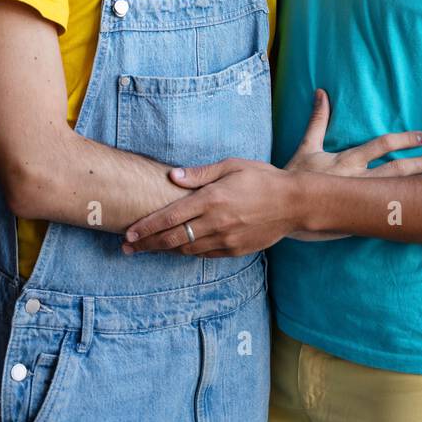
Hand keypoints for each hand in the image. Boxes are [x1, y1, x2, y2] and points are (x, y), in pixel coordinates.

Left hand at [121, 157, 297, 257]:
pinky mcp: (234, 250)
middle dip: (146, 244)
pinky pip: (204, 254)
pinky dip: (187, 252)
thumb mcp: (231, 166)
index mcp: (212, 199)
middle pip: (172, 238)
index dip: (147, 227)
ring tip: (147, 249)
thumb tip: (172, 176)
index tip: (129, 233)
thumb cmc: (262, 178)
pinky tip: (176, 248)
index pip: (170, 217)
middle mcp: (215, 222)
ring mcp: (225, 239)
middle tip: (127, 248)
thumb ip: (200, 174)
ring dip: (164, 250)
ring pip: (186, 249)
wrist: (293, 203)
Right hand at [284, 88, 421, 238]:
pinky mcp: (359, 222)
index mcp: (348, 161)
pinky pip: (386, 215)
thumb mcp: (307, 145)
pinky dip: (405, 211)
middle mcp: (358, 181)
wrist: (285, 208)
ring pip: (396, 192)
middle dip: (421, 164)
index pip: (382, 146)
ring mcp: (360, 202)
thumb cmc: (296, 175)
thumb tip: (321, 93)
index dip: (404, 140)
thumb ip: (318, 120)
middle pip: (397, 171)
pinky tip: (421, 211)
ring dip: (419, 186)